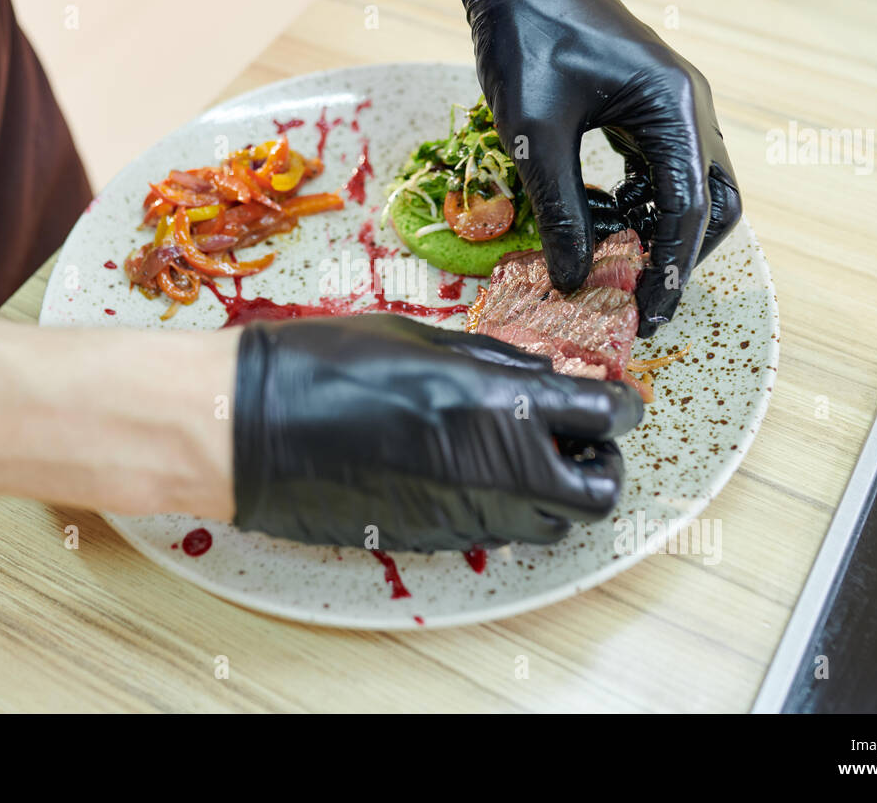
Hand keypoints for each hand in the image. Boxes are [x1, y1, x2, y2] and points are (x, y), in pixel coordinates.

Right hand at [231, 315, 642, 550]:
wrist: (256, 428)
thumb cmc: (330, 364)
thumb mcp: (421, 338)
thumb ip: (496, 361)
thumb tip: (544, 374)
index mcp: (503, 406)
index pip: (604, 416)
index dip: (620, 406)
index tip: (613, 399)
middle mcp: (500, 471)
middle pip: (597, 492)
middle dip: (601, 463)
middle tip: (580, 434)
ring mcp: (468, 513)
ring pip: (552, 524)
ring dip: (558, 491)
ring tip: (526, 453)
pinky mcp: (436, 538)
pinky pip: (499, 532)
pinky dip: (507, 506)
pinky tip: (471, 470)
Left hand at [459, 0, 741, 335]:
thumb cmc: (526, 42)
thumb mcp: (536, 134)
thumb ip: (561, 209)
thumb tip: (572, 280)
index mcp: (673, 108)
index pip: (690, 209)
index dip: (669, 271)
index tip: (648, 318)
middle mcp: (689, 107)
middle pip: (711, 202)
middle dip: (677, 256)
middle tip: (636, 299)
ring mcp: (672, 105)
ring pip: (690, 188)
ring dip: (657, 231)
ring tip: (609, 266)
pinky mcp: (648, 107)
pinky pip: (661, 169)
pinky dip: (640, 204)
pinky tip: (600, 222)